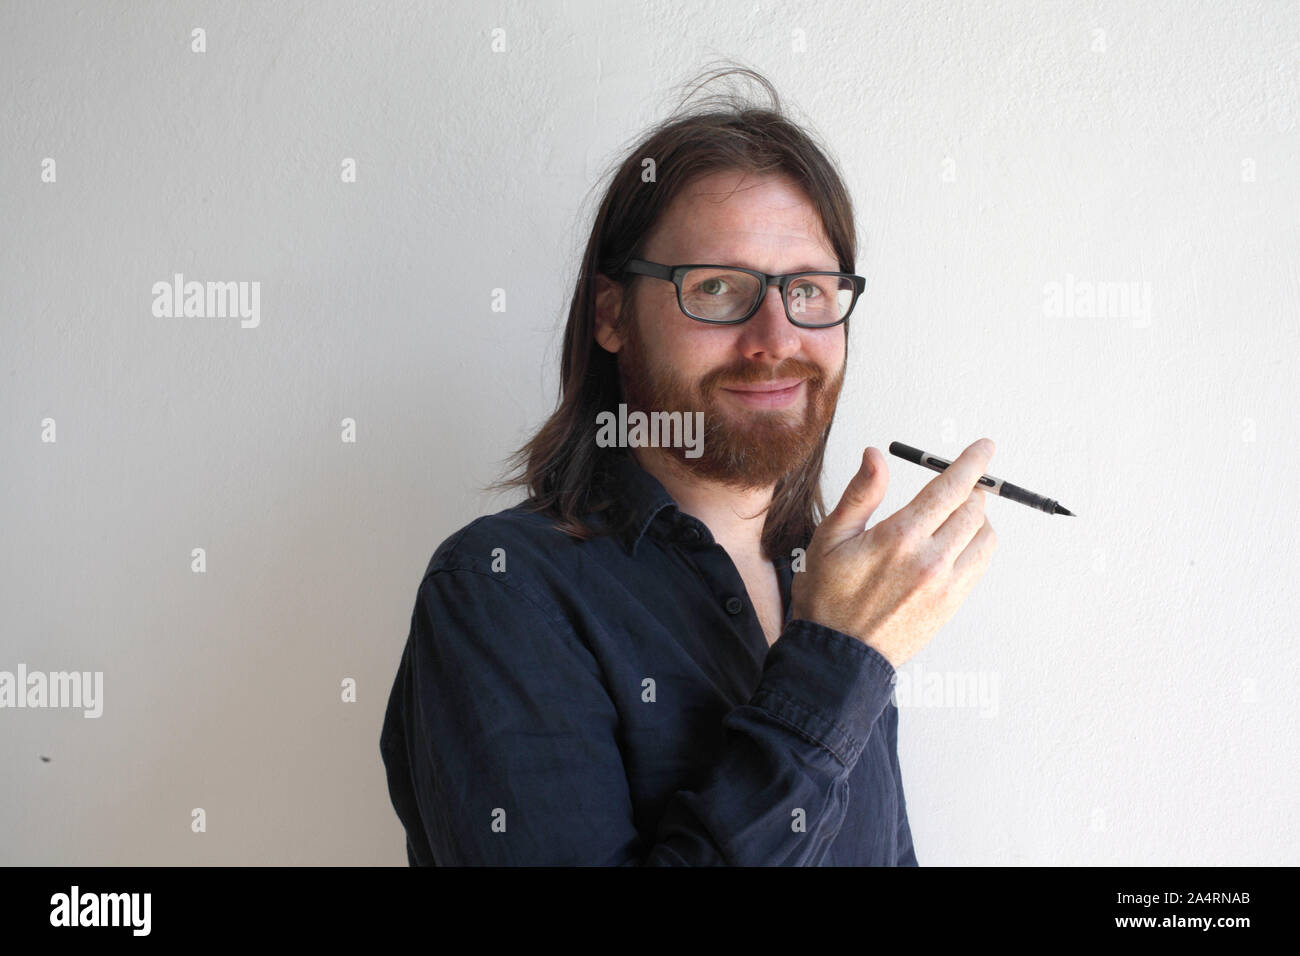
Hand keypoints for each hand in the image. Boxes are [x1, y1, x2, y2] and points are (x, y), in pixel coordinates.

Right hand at [789, 438, 998, 668]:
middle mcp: (931, 559)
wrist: (839, 655)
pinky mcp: (952, 604)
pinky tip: (956, 543)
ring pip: (985, 536)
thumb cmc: (828, 597)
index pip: (952, 487)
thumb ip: (861, 493)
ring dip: (977, 517)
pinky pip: (980, 563)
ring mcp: (946, 584)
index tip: (984, 448)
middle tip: (959, 483)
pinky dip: (977, 544)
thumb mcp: (831, 538)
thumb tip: (876, 455)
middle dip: (970, 488)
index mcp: (901, 537)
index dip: (972, 462)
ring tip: (957, 513)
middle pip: (974, 508)